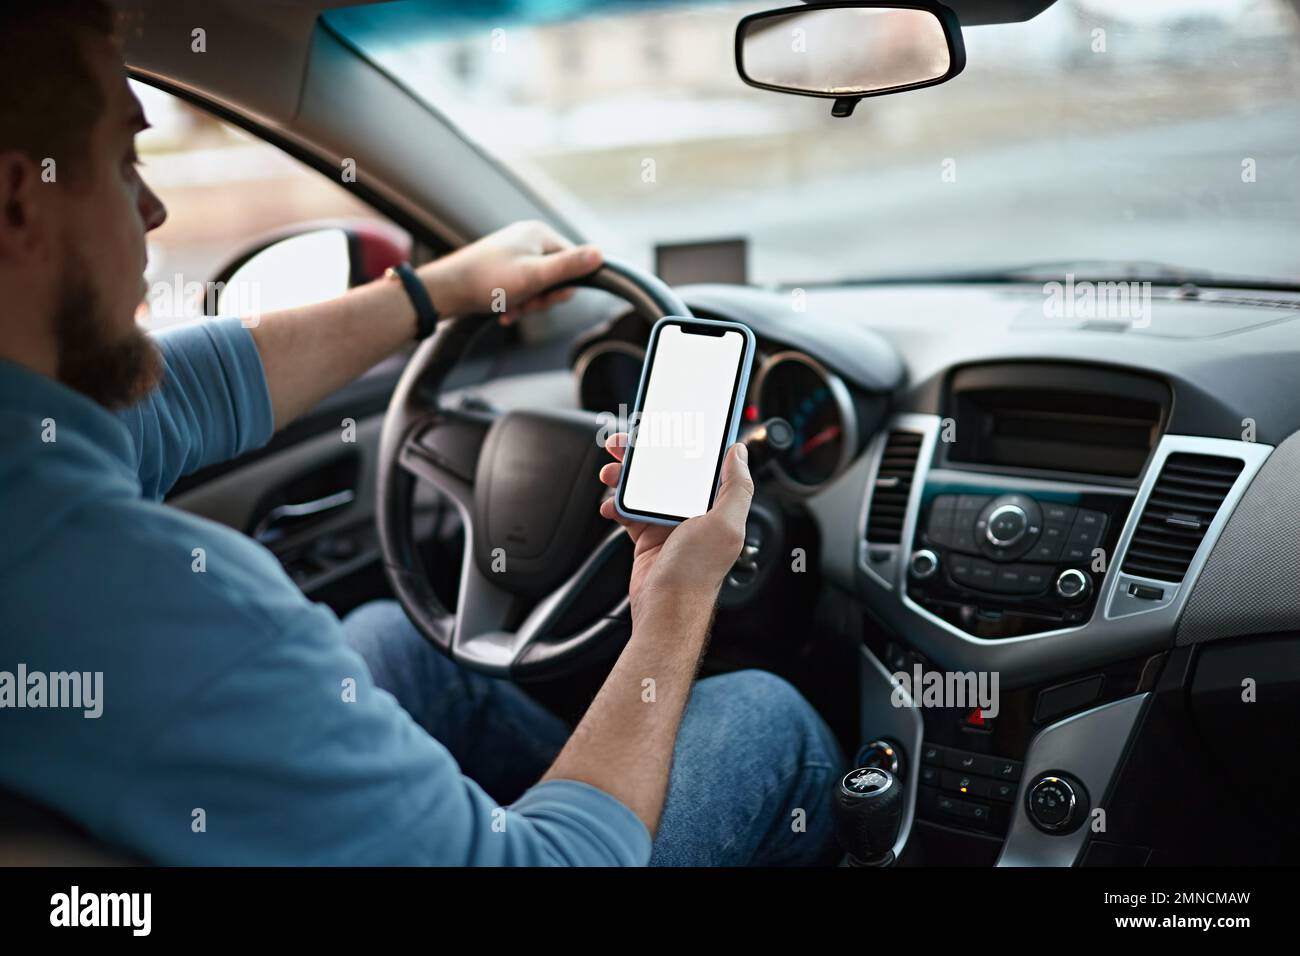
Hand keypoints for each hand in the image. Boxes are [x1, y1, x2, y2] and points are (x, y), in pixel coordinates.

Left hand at [419, 220, 601, 321]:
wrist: (446, 290)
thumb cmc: (488, 281)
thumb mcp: (534, 276)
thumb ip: (568, 266)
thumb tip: (601, 255)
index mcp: (539, 234)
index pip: (573, 261)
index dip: (563, 286)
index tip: (545, 298)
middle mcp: (528, 238)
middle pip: (556, 275)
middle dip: (542, 297)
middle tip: (524, 304)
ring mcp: (515, 252)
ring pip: (538, 285)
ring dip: (527, 303)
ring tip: (509, 308)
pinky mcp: (503, 267)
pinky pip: (522, 287)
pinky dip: (516, 301)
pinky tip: (503, 310)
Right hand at [597, 433, 753, 620]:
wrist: (665, 608)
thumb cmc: (696, 573)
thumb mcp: (725, 524)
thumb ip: (736, 486)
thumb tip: (739, 452)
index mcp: (716, 506)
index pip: (702, 464)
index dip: (685, 443)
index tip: (668, 425)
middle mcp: (694, 513)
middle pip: (667, 471)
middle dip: (645, 455)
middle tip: (624, 443)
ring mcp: (669, 524)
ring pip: (644, 488)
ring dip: (625, 476)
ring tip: (611, 471)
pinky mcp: (647, 536)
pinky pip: (629, 511)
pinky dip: (616, 505)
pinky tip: (610, 504)